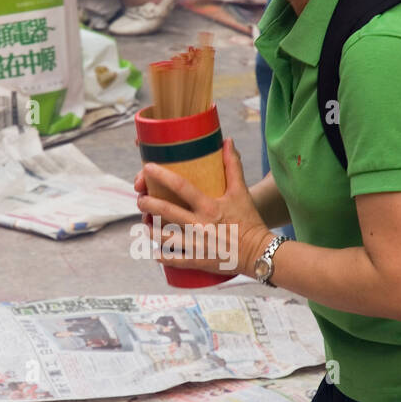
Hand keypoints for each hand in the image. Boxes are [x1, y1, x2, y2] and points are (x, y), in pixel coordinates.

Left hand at [135, 139, 271, 276]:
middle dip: (148, 204)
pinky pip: (172, 259)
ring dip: (151, 229)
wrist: (259, 252)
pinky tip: (154, 251)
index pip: (181, 187)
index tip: (148, 168)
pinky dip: (160, 255)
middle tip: (141, 200)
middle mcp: (200, 225)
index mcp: (209, 206)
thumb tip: (227, 141)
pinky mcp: (197, 260)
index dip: (161, 176)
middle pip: (165, 211)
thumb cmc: (249, 220)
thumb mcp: (241, 192)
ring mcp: (197, 244)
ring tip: (146, 223)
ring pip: (164, 236)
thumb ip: (232, 166)